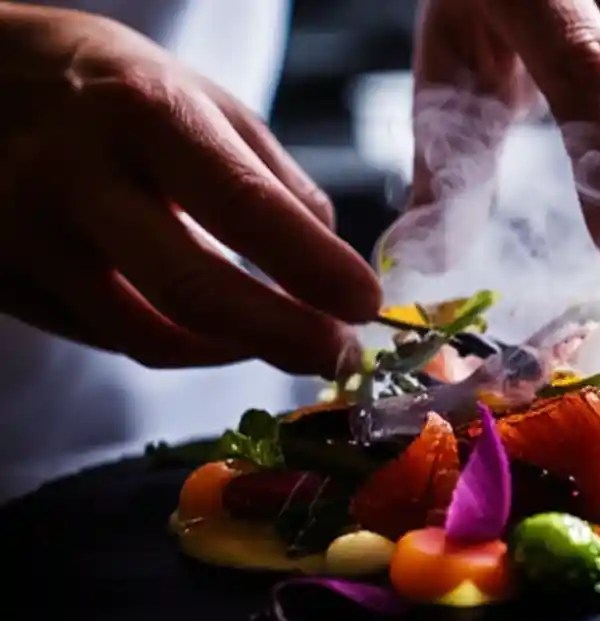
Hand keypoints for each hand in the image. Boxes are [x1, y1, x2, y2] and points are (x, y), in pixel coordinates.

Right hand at [0, 3, 381, 376]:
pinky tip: (213, 330)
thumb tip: (332, 259)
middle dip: (284, 337)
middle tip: (336, 355)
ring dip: (235, 352)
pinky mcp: (4, 282)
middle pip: (192, 290)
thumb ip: (271, 179)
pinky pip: (108, 337)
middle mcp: (76, 177)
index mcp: (144, 113)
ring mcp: (27, 237)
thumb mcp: (198, 99)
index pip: (244, 205)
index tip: (366, 303)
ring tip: (283, 339)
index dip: (314, 267)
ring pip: (150, 337)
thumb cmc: (111, 90)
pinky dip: (178, 345)